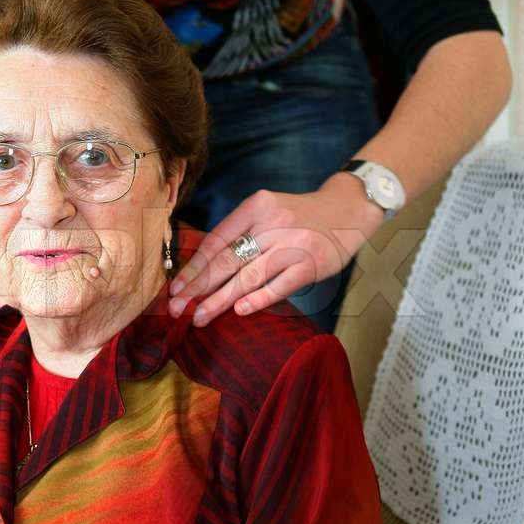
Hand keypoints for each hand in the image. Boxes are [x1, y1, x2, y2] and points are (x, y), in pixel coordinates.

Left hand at [168, 180, 382, 323]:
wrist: (347, 209)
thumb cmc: (298, 216)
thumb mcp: (267, 211)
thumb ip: (240, 234)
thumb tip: (201, 270)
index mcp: (257, 206)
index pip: (217, 240)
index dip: (194, 267)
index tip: (175, 287)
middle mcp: (273, 223)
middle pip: (227, 261)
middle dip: (198, 288)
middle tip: (177, 308)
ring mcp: (293, 246)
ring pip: (248, 277)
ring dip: (220, 301)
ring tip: (200, 317)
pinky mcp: (311, 265)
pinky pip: (278, 287)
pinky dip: (257, 300)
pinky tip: (238, 312)